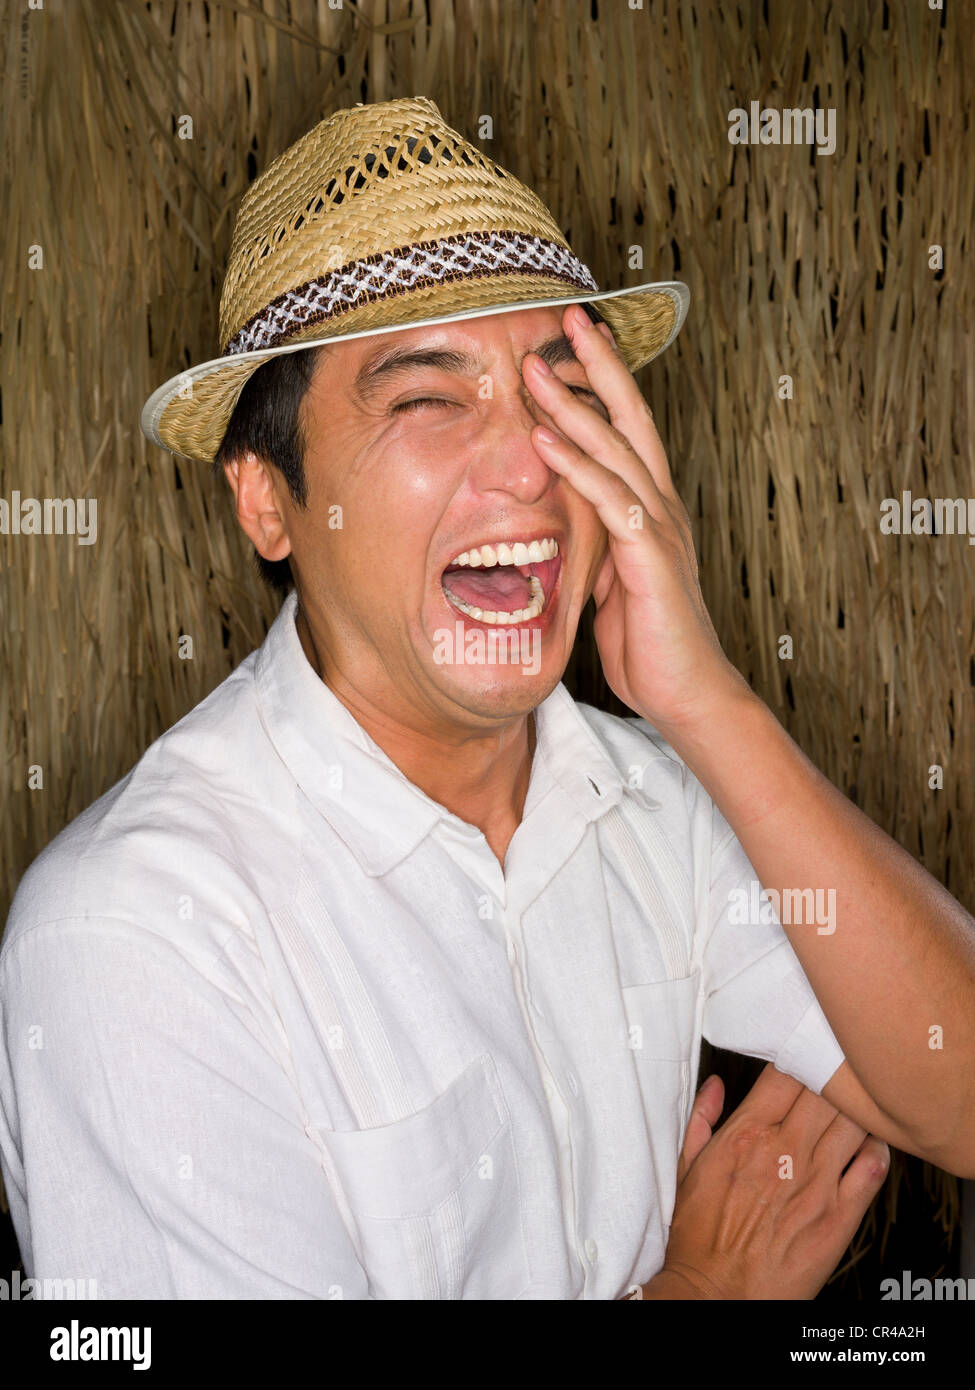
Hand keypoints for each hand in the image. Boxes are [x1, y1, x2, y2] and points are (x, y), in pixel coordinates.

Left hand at [523, 304, 750, 736]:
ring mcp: (660, 529)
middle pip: (632, 418)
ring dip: (573, 406)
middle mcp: (662, 507)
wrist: (689, 695)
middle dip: (598, 365)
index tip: (573, 343)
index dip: (604, 385)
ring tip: (534, 369)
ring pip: (617, 450)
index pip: (628, 431)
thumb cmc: (651, 642)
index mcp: (652, 509)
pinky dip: (575, 467)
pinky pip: (609, 501)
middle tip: (567, 317)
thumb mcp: (612, 581)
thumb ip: (597, 542)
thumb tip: (568, 521)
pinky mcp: (652, 558)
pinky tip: (544, 440)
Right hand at [638, 1062, 889, 1299]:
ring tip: (855, 1103)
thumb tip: (715, 1086)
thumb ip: (701, 1119)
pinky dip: (877, 1147)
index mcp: (746, 1134)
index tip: (803, 1051)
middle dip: (832, 1076)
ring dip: (856, 1108)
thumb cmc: (699, 1236)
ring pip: (853, 1121)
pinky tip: (870, 1142)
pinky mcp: (839, 1217)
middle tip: (834, 1071)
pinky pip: (873, 1168)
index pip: (786, 1073)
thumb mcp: (686, 1168)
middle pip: (826, 1090)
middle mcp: (785, 1152)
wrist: (716, 1294)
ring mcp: (816, 1183)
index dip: (800, 1055)